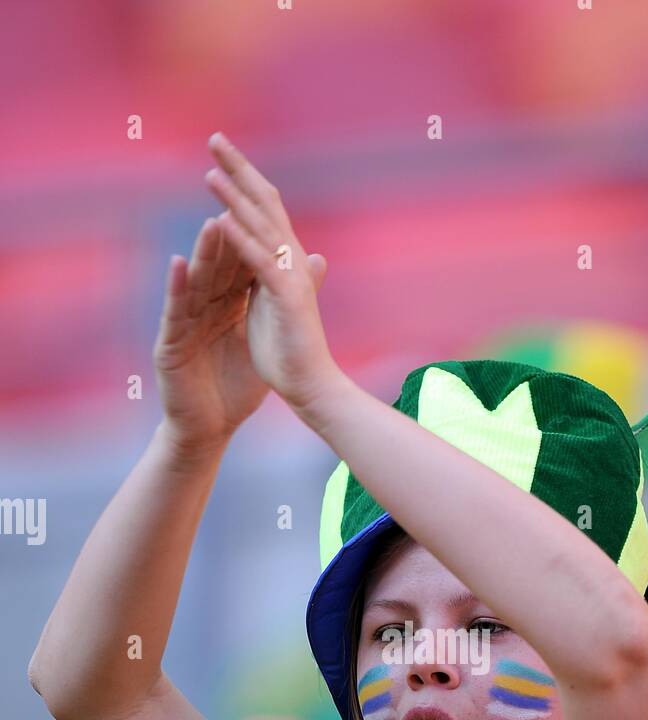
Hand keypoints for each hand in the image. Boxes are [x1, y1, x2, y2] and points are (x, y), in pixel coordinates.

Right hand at [153, 216, 269, 448]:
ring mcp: (184, 324)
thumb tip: (314, 264)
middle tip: (235, 198)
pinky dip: (176, 288)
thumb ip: (283, 303)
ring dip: (204, 254)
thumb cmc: (235, 390)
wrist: (209, 429)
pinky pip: (174, 313)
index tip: (265, 207)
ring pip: (196, 283)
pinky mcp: (169, 345)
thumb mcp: (265, 343)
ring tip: (214, 224)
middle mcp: (203, 308)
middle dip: (225, 233)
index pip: (238, 266)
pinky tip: (179, 264)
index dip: (250, 238)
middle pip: (217, 266)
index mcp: (226, 307)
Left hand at [203, 131, 342, 417]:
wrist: (312, 387)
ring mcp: (292, 277)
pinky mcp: (287, 298)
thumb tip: (283, 255)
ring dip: (235, 197)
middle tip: (214, 137)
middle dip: (239, 169)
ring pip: (262, 226)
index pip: (266, 207)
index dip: (244, 178)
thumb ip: (272, 275)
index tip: (220, 153)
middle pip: (265, 203)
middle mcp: (293, 260)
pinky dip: (241, 239)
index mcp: (286, 260)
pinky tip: (220, 219)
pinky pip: (261, 261)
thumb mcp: (278, 304)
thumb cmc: (292, 353)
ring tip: (210, 172)